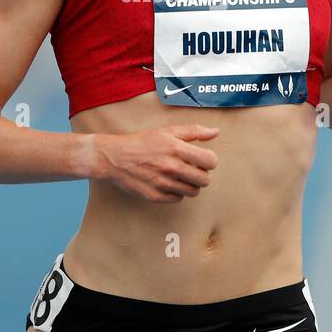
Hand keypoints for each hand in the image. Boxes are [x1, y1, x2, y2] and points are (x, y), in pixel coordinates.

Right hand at [95, 125, 219, 202]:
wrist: (116, 157)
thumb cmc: (143, 143)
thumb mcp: (168, 131)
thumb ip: (194, 131)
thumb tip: (216, 132)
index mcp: (177, 149)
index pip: (211, 161)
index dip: (209, 161)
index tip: (202, 160)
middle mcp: (172, 167)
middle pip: (204, 180)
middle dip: (201, 174)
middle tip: (191, 169)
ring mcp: (163, 183)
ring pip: (193, 191)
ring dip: (190, 184)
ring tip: (180, 176)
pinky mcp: (155, 196)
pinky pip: (178, 199)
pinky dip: (176, 192)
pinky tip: (168, 183)